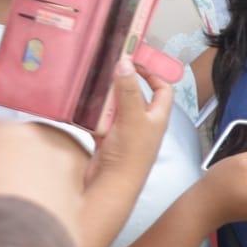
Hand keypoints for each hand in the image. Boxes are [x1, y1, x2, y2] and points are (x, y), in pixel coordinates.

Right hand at [86, 60, 173, 192]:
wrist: (111, 186)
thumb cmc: (130, 156)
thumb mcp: (132, 117)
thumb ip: (128, 90)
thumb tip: (127, 63)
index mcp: (157, 117)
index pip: (163, 89)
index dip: (153, 74)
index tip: (135, 61)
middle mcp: (143, 123)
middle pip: (134, 95)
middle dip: (120, 84)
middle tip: (106, 71)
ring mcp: (125, 131)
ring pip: (115, 107)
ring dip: (104, 99)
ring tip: (93, 87)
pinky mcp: (108, 139)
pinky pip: (100, 121)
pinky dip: (92, 114)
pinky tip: (83, 108)